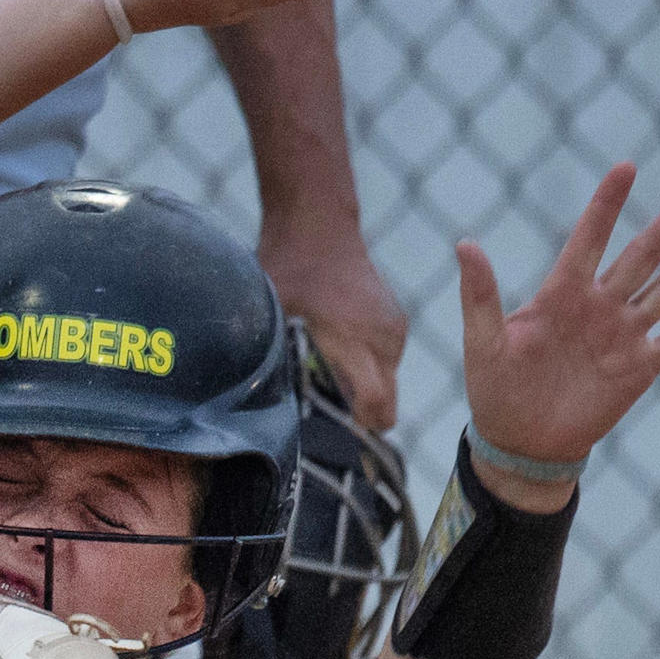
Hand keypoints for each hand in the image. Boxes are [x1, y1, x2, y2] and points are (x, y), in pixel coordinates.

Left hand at [259, 209, 409, 429]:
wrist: (318, 228)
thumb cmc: (287, 270)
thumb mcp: (269, 315)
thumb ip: (272, 358)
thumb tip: (262, 404)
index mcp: (352, 337)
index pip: (374, 399)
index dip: (358, 423)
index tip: (335, 430)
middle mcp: (382, 337)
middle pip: (387, 401)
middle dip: (362, 416)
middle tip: (326, 415)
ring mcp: (394, 329)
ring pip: (388, 384)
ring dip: (364, 391)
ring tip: (327, 380)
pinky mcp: (397, 323)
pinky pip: (387, 364)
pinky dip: (369, 370)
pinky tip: (338, 358)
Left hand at [455, 163, 659, 502]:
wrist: (519, 442)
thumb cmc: (495, 389)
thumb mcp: (482, 341)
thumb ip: (479, 294)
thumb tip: (465, 243)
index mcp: (560, 294)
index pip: (588, 240)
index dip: (607, 206)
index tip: (627, 167)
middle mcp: (598, 307)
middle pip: (642, 256)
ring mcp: (623, 335)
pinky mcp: (640, 368)